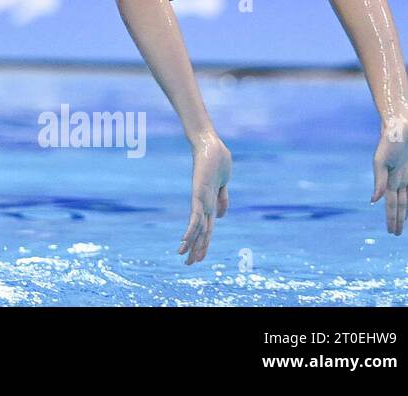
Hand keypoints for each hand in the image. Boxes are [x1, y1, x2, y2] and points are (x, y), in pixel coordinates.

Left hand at [180, 131, 230, 264]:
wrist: (209, 143)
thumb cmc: (216, 159)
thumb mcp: (223, 183)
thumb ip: (222, 200)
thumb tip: (220, 217)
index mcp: (208, 203)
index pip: (206, 228)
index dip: (203, 243)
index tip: (198, 257)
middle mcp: (202, 203)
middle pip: (199, 231)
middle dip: (195, 248)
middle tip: (188, 264)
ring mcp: (200, 198)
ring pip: (196, 227)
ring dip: (192, 243)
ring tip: (184, 257)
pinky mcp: (198, 192)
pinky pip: (195, 214)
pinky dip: (191, 228)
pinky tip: (186, 240)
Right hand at [372, 110, 407, 234]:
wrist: (400, 122)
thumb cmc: (388, 140)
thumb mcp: (381, 161)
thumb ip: (379, 181)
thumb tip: (373, 201)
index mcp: (390, 179)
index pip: (392, 205)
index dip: (392, 219)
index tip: (391, 233)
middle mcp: (399, 178)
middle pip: (400, 204)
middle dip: (398, 219)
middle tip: (396, 234)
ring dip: (407, 210)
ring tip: (404, 221)